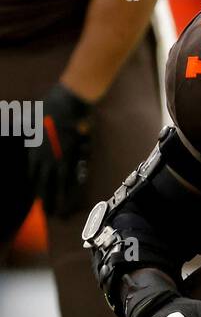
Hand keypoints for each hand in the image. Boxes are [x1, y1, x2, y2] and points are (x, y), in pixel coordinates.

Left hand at [28, 82, 92, 217]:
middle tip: (44, 211)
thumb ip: (26, 127)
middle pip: (40, 182)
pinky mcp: (70, 158)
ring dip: (53, 200)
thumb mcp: (31, 118)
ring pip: (53, 184)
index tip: (33, 196)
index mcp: (33, 149)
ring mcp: (56, 159)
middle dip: (41, 198)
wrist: (67, 103)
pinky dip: (67, 192)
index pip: (31, 172)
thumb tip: (15, 125)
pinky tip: (68, 202)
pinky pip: (67, 179)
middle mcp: (42, 157)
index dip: (32, 185)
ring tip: (55, 213)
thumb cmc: (51, 107)